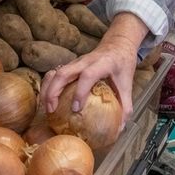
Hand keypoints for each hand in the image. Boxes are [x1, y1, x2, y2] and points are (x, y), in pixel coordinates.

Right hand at [40, 12, 146, 127]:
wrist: (118, 44)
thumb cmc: (123, 64)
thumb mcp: (128, 84)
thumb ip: (125, 106)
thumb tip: (119, 129)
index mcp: (102, 64)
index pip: (88, 75)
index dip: (80, 92)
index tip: (75, 109)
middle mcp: (86, 61)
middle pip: (64, 73)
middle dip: (53, 92)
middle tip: (51, 111)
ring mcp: (76, 61)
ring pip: (56, 72)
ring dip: (47, 89)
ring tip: (46, 108)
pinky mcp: (71, 64)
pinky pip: (55, 73)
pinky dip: (48, 86)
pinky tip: (47, 101)